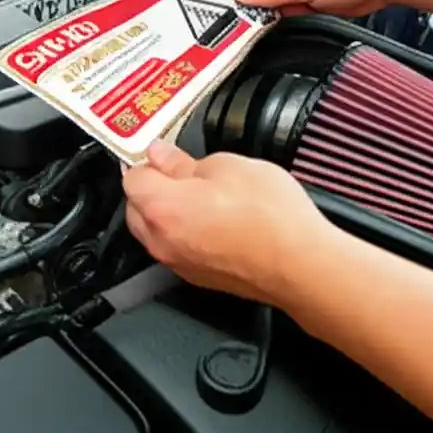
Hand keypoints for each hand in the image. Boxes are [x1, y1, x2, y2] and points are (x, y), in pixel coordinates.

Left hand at [122, 139, 336, 305]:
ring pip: (155, 230)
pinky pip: (177, 248)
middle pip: (137, 208)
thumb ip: (182, 162)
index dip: (149, 161)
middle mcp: (161, 241)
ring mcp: (178, 263)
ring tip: (205, 197)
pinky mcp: (198, 277)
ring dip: (168, 212)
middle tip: (186, 172)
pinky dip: (185, 233)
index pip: (132, 178)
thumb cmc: (269, 216)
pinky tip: (216, 222)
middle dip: (153, 188)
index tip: (168, 155)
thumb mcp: (228, 166)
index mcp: (161, 207)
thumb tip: (160, 156)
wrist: (300, 265)